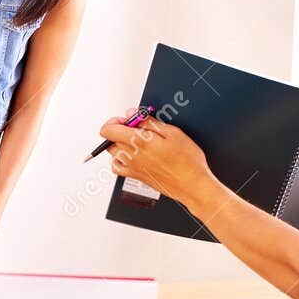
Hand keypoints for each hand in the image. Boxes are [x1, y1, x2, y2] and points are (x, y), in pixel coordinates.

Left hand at [100, 113, 216, 211]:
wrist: (191, 184)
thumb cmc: (186, 160)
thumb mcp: (173, 132)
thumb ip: (149, 121)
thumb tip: (132, 114)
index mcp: (138, 142)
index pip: (108, 129)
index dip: (116, 121)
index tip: (128, 120)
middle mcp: (130, 155)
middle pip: (110, 139)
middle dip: (121, 130)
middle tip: (138, 129)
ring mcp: (130, 167)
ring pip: (112, 151)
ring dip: (120, 143)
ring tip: (138, 142)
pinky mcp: (134, 176)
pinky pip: (116, 167)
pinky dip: (119, 159)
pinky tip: (131, 155)